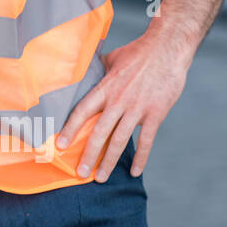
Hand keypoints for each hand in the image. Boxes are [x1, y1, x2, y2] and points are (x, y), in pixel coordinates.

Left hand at [54, 31, 189, 181]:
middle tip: (80, 173)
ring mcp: (137, 109)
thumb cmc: (138, 53)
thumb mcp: (112, 58)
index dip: (70, 129)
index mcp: (105, 88)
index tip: (60, 145)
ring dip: (109, 161)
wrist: (167, 49)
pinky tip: (134, 171)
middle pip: (99, 132)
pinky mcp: (155, 114)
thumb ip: (98, 69)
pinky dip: (141, 158)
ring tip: (100, 177)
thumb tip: (83, 71)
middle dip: (89, 155)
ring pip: (120, 140)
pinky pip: (147, 140)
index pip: (82, 112)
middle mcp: (118, 101)